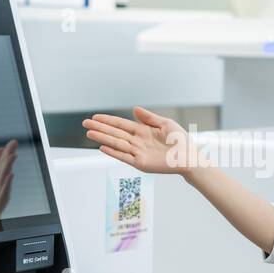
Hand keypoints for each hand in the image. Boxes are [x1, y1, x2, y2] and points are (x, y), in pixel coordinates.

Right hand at [82, 107, 207, 175]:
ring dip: (102, 138)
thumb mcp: (165, 124)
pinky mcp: (140, 163)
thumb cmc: (180, 140)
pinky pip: (124, 157)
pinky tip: (102, 147)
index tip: (95, 117)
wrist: (189, 157)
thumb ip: (149, 118)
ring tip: (89, 133)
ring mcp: (138, 153)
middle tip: (85, 123)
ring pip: (116, 143)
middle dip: (100, 128)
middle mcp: (137, 142)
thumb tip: (134, 109)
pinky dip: (113, 152)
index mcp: (142, 131)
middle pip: (115, 133)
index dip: (108, 121)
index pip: (121, 125)